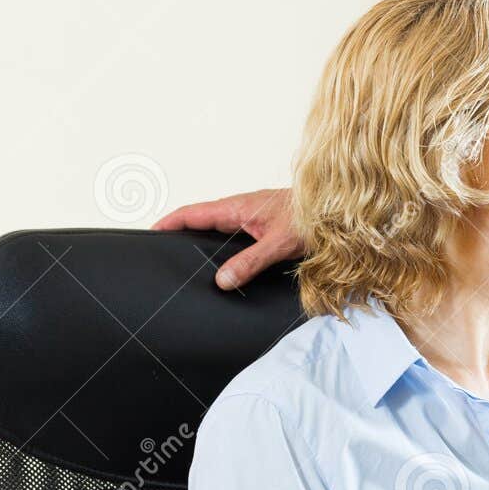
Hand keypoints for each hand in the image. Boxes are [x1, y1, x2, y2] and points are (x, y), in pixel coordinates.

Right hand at [152, 188, 300, 289]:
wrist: (338, 209)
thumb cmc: (312, 218)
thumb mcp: (278, 244)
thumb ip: (250, 263)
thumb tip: (222, 281)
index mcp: (237, 208)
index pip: (192, 213)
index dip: (168, 223)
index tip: (149, 232)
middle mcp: (241, 209)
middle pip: (200, 219)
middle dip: (178, 231)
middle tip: (160, 247)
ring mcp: (251, 216)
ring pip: (217, 226)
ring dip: (199, 236)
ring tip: (184, 254)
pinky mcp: (262, 224)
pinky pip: (232, 232)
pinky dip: (220, 242)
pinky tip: (222, 258)